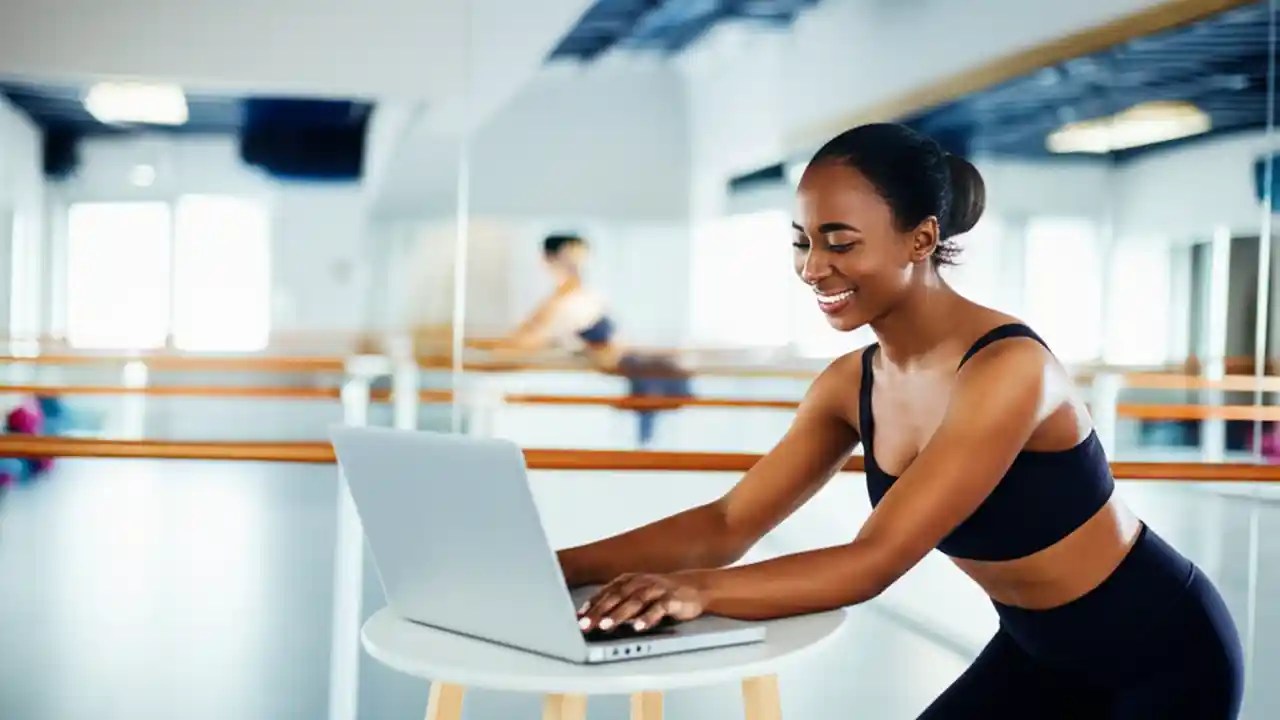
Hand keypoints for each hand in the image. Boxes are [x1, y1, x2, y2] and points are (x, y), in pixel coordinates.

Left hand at [577, 572, 706, 633]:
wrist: (695, 586)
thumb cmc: (659, 594)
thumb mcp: (636, 595)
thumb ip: (616, 603)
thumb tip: (591, 619)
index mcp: (628, 581)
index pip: (605, 593)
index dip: (591, 605)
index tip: (577, 618)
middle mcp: (640, 583)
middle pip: (616, 597)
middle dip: (599, 611)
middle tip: (585, 625)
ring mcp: (656, 589)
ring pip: (635, 602)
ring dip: (619, 614)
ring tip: (606, 626)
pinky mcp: (672, 599)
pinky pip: (658, 609)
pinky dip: (648, 618)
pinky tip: (639, 628)